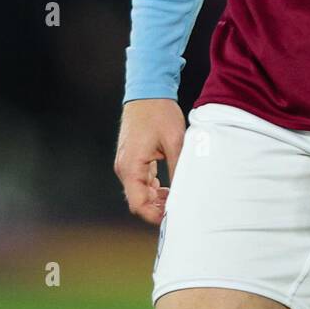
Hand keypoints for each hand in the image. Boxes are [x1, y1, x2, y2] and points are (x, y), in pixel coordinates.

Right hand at [114, 98, 184, 224]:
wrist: (148, 90)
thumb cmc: (159, 113)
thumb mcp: (174, 141)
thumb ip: (178, 169)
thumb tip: (185, 192)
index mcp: (131, 166)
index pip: (138, 203)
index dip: (154, 215)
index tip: (172, 218)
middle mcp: (124, 167)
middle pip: (138, 200)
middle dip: (157, 208)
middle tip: (179, 209)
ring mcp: (126, 163)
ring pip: (139, 191)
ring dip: (156, 198)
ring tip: (177, 197)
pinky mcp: (131, 158)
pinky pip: (140, 180)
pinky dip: (153, 187)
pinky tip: (169, 186)